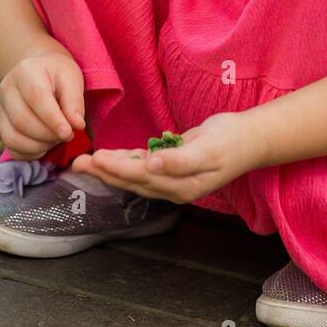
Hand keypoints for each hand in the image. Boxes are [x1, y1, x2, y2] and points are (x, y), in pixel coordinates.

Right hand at [0, 52, 85, 159]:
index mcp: (26, 71)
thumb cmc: (59, 75)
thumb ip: (75, 102)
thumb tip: (77, 125)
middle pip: (21, 121)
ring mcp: (1, 108)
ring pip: (13, 137)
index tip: (69, 133)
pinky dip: (30, 152)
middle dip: (48, 135)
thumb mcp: (72, 79)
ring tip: (56, 139)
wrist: (40, 71)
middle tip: (67, 135)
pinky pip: (11, 147)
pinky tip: (45, 145)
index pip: (36, 98)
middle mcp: (7, 89)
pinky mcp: (2, 124)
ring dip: (39, 145)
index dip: (53, 119)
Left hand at [69, 111, 265, 205]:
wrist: (250, 139)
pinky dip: (126, 162)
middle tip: (77, 163)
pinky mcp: (172, 167)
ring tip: (86, 162)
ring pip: (134, 175)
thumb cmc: (231, 142)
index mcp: (180, 187)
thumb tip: (151, 165)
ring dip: (110, 168)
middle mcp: (172, 188)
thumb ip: (178, 160)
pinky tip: (112, 157)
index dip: (116, 169)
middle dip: (103, 172)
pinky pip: (143, 167)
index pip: (140, 178)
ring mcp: (172, 179)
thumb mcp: (207, 150)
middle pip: (131, 181)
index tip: (95, 159)